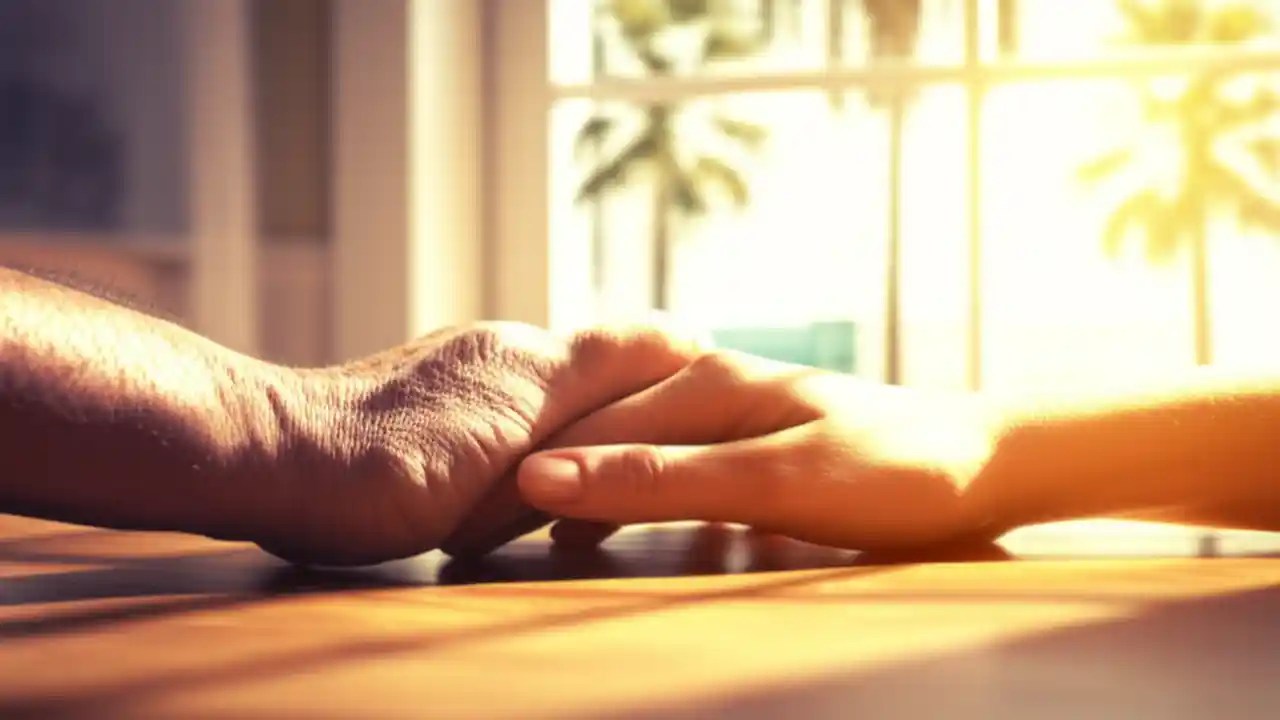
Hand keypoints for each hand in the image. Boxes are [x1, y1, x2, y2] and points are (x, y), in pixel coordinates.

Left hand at [252, 323, 695, 565]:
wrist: (270, 458)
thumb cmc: (390, 458)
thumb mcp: (515, 425)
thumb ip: (594, 384)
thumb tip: (678, 346)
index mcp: (530, 356)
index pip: (637, 343)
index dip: (684, 364)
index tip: (723, 387)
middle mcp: (498, 352)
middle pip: (596, 365)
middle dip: (639, 399)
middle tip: (678, 437)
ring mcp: (454, 374)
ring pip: (544, 393)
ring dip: (580, 425)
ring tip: (601, 469)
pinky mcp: (417, 404)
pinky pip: (498, 413)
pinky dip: (527, 440)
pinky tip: (518, 472)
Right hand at [479, 351, 1001, 552]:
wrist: (988, 462)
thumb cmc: (894, 471)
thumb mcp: (771, 483)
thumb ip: (660, 479)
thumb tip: (544, 476)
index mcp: (702, 383)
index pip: (581, 433)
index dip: (517, 479)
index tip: (457, 522)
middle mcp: (704, 382)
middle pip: (589, 428)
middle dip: (527, 474)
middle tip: (464, 524)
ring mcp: (725, 407)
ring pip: (618, 438)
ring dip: (568, 480)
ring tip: (509, 525)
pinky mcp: (746, 437)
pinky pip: (656, 455)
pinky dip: (616, 486)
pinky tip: (595, 517)